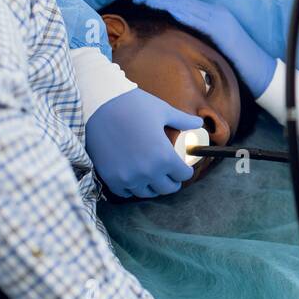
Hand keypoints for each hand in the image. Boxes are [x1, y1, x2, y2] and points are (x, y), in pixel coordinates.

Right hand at [85, 87, 199, 197]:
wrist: (99, 105)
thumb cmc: (134, 105)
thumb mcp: (163, 111)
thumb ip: (183, 121)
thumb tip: (199, 124)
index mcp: (164, 157)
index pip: (183, 175)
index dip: (185, 171)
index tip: (183, 167)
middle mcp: (148, 171)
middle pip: (167, 188)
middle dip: (172, 181)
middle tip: (171, 175)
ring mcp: (128, 177)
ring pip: (147, 193)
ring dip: (153, 186)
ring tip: (154, 178)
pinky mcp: (110, 178)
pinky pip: (126, 192)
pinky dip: (132, 188)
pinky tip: (135, 179)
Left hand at [136, 0, 275, 97]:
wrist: (262, 73)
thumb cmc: (240, 66)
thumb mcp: (217, 48)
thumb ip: (201, 40)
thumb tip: (179, 42)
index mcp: (215, 16)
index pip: (186, 5)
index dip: (166, 2)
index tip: (146, 2)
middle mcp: (217, 13)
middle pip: (184, 2)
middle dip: (160, 0)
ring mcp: (221, 20)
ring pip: (188, 7)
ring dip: (166, 4)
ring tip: (146, 2)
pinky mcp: (223, 30)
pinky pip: (198, 19)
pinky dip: (182, 13)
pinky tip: (168, 11)